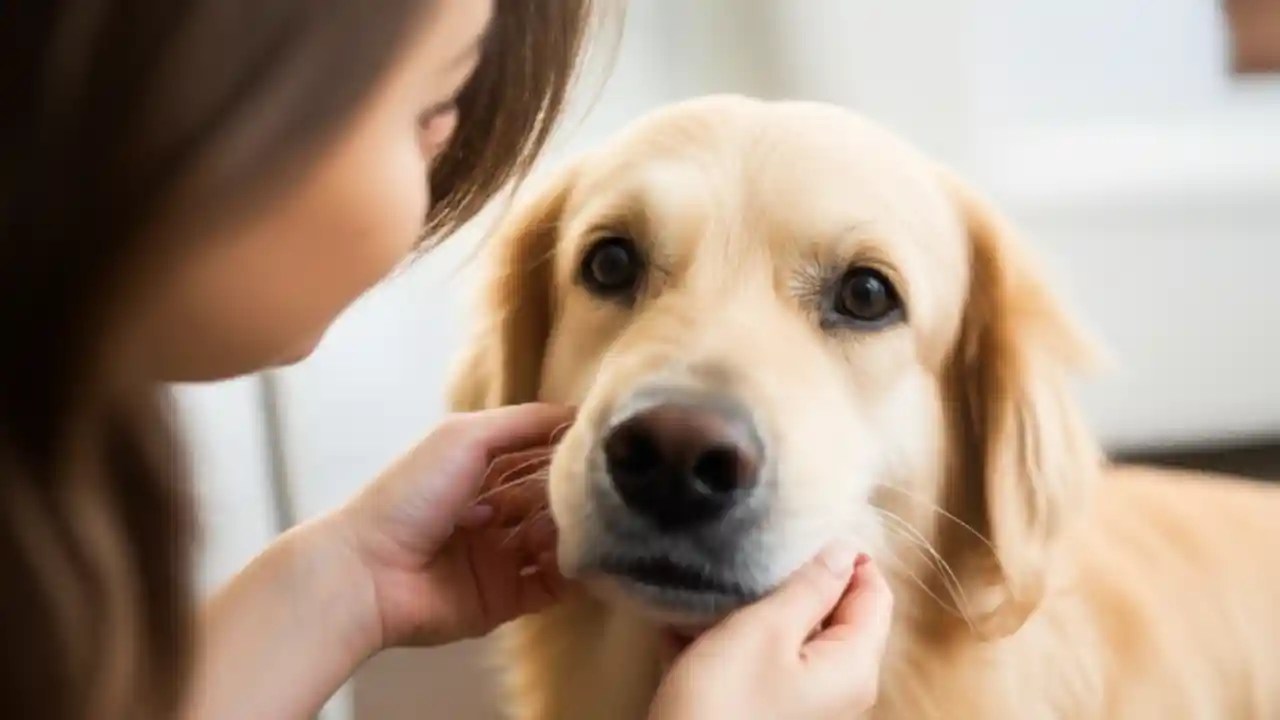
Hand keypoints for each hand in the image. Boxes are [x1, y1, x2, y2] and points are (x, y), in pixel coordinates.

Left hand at [333, 403, 574, 648]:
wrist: (368, 572)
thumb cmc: (412, 494)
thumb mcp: (464, 436)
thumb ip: (523, 422)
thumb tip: (580, 413)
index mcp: (481, 472)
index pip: (540, 457)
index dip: (569, 452)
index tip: (606, 447)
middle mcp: (495, 513)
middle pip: (552, 501)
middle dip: (574, 495)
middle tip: (598, 491)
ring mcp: (502, 559)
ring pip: (558, 543)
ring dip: (575, 532)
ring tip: (584, 523)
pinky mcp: (507, 601)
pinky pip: (553, 587)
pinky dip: (573, 573)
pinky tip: (586, 557)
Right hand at [648, 546, 893, 719]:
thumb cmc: (724, 701)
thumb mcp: (767, 630)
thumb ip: (811, 587)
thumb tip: (844, 551)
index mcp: (853, 666)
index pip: (875, 594)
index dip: (846, 556)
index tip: (801, 530)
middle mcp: (837, 687)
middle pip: (832, 613)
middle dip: (794, 579)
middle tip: (755, 552)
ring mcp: (799, 701)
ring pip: (788, 633)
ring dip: (753, 606)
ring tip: (718, 581)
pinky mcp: (762, 708)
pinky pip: (754, 658)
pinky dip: (728, 636)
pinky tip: (688, 621)